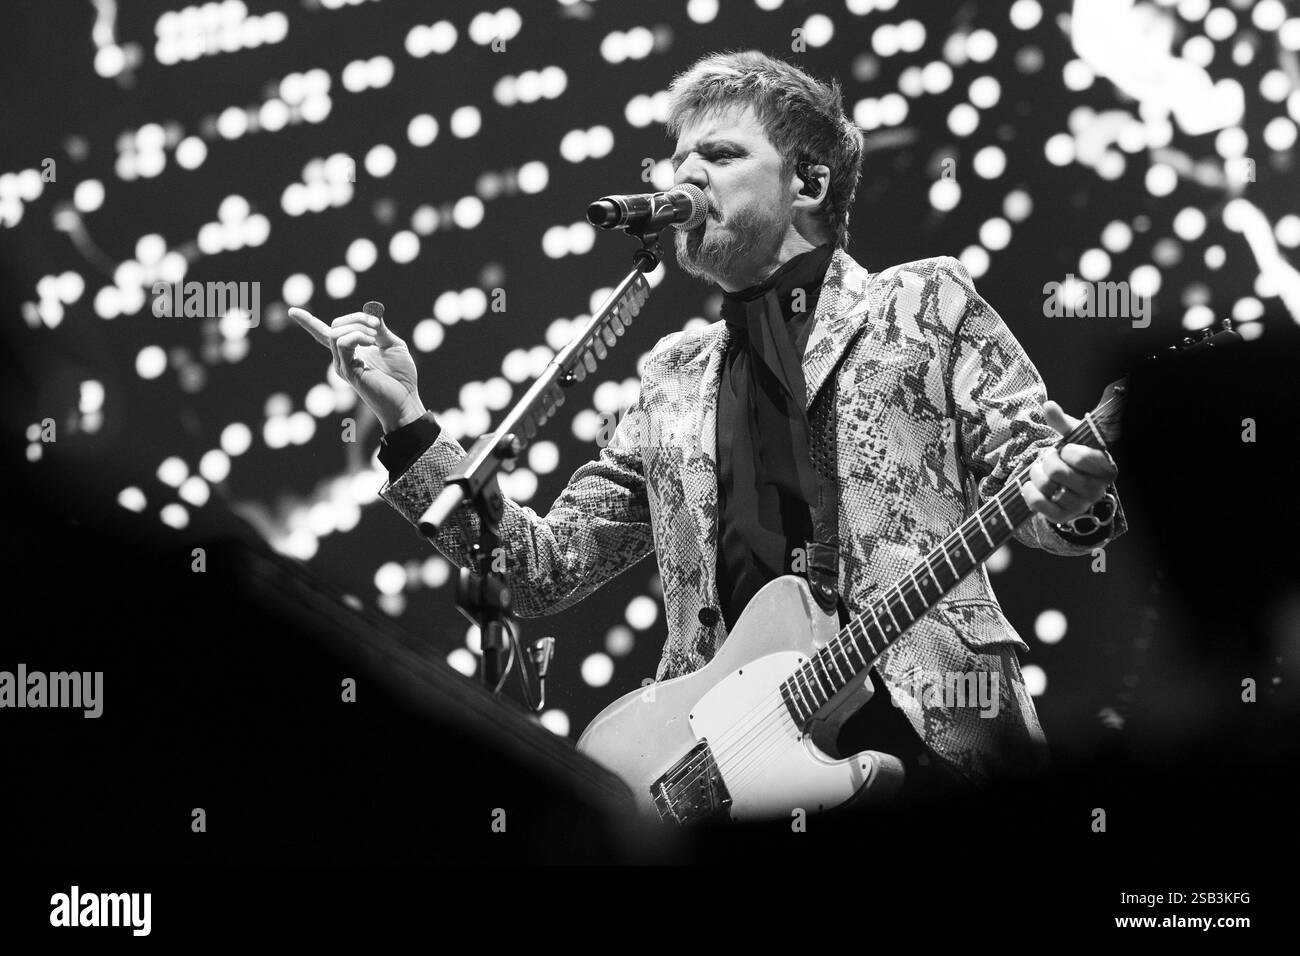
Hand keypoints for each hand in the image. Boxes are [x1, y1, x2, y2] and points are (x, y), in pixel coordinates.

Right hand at [289, 305, 425, 432]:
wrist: (407, 399)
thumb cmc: (401, 376)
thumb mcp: (392, 344)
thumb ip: (380, 329)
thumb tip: (371, 310)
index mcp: (351, 352)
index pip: (324, 334)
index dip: (308, 322)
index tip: (291, 311)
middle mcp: (341, 359)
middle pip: (334, 326)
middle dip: (356, 317)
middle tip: (377, 326)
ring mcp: (342, 365)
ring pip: (335, 333)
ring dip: (358, 326)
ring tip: (376, 338)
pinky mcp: (347, 371)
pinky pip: (342, 343)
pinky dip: (357, 336)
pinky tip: (371, 343)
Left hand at [1022, 400, 1118, 522]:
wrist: (1071, 484)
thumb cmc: (1075, 457)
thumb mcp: (1073, 438)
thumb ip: (1062, 422)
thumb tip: (1049, 405)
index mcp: (1105, 468)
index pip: (1082, 458)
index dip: (1068, 451)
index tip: (1066, 449)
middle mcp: (1096, 490)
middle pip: (1058, 473)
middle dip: (1047, 460)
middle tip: (1049, 457)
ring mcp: (1080, 505)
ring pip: (1047, 487)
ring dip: (1036, 474)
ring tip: (1040, 470)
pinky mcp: (1063, 517)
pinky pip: (1039, 505)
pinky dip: (1029, 492)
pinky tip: (1030, 484)